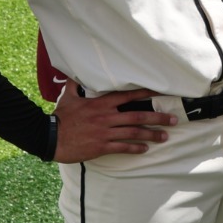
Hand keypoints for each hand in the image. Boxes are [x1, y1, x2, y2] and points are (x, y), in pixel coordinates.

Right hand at [51, 85, 176, 161]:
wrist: (49, 137)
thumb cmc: (59, 117)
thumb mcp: (68, 98)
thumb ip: (75, 86)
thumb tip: (73, 74)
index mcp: (100, 104)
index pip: (127, 96)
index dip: (145, 94)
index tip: (159, 93)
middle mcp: (106, 117)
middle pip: (138, 116)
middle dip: (158, 118)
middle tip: (173, 120)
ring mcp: (105, 132)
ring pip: (134, 133)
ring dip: (152, 135)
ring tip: (165, 136)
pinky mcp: (101, 147)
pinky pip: (123, 147)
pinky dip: (135, 148)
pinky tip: (145, 149)